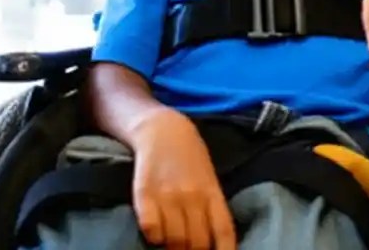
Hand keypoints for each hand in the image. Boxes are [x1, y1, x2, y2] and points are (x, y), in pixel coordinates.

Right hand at [129, 107, 235, 249]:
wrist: (163, 129)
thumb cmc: (190, 156)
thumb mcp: (209, 177)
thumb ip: (213, 206)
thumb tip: (216, 239)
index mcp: (212, 192)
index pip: (224, 231)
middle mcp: (192, 196)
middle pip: (197, 242)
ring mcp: (169, 195)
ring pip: (175, 240)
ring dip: (173, 248)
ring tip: (171, 245)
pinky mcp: (145, 193)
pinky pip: (151, 228)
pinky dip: (154, 237)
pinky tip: (155, 233)